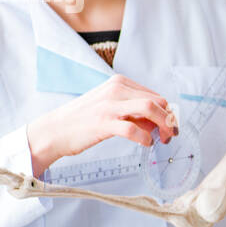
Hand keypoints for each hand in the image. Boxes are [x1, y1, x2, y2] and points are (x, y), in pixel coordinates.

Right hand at [26, 74, 176, 177]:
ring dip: (163, 125)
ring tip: (163, 139)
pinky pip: (133, 129)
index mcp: (119, 83)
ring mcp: (109, 105)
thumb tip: (159, 123)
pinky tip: (146, 143)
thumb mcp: (112, 107)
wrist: (55, 130)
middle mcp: (116, 89)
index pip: (155, 95)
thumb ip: (134, 112)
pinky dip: (145, 138)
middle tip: (170, 135)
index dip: (167, 112)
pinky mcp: (103, 122)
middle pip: (157, 101)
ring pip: (150, 108)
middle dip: (169, 119)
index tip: (169, 127)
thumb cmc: (84, 120)